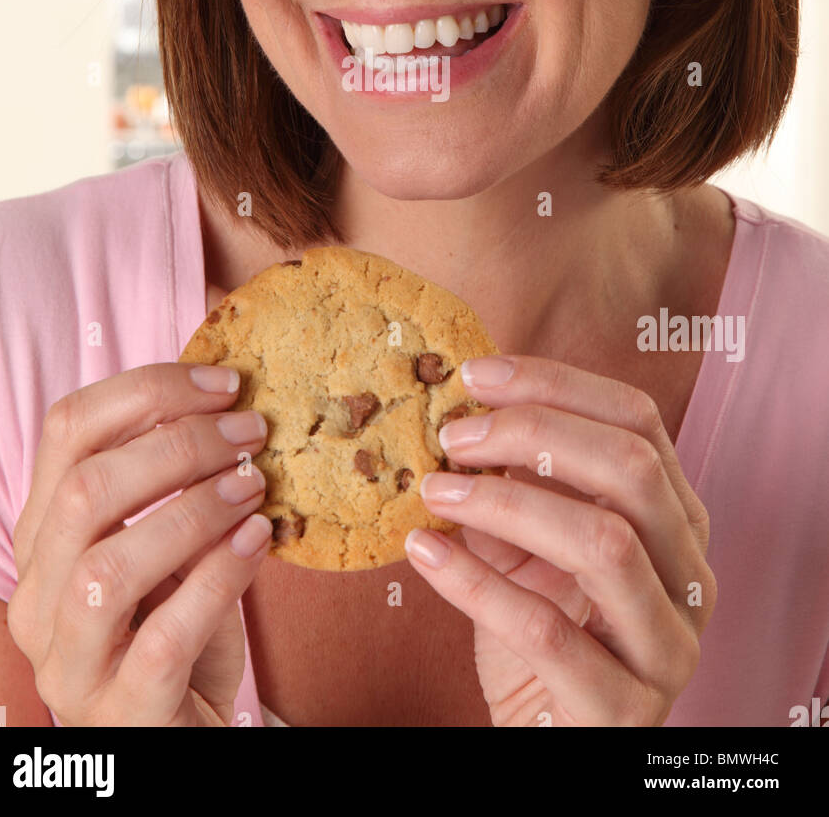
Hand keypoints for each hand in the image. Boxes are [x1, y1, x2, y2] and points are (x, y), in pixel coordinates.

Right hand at [8, 363, 271, 725]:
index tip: (222, 384)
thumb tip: (232, 403)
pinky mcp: (122, 711)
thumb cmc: (175, 626)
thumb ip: (176, 484)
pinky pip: (164, 636)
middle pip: (86, 490)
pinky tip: (259, 541)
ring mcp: (70, 661)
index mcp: (43, 538)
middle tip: (250, 434)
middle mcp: (38, 596)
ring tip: (254, 488)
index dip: (146, 390)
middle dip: (178, 446)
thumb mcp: (166, 546)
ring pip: (109, 567)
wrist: (183, 731)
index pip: (66, 431)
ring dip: (193, 511)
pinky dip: (218, 578)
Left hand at [405, 354, 715, 725]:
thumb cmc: (543, 637)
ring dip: (506, 503)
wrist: (547, 739)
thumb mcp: (529, 546)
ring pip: (604, 543)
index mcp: (678, 520)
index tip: (475, 375)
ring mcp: (667, 645)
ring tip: (435, 491)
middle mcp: (690, 576)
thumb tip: (462, 407)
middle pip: (631, 469)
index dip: (555, 384)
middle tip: (453, 435)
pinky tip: (425, 555)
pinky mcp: (623, 709)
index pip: (637, 420)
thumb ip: (515, 482)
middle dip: (533, 434)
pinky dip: (477, 584)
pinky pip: (548, 631)